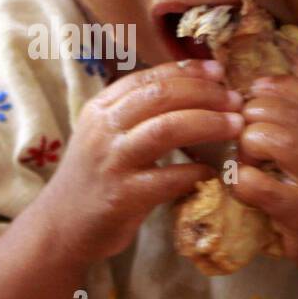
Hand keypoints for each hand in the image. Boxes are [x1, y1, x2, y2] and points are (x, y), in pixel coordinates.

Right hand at [41, 59, 242, 265]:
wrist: (62, 227)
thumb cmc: (96, 178)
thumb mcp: (107, 135)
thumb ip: (139, 113)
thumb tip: (194, 87)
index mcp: (101, 108)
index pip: (149, 77)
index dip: (188, 71)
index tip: (219, 73)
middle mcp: (103, 129)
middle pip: (160, 96)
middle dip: (205, 94)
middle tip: (235, 101)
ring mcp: (111, 162)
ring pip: (166, 129)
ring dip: (207, 124)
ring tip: (235, 126)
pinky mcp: (122, 196)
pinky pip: (168, 178)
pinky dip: (195, 172)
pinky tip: (212, 172)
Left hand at [230, 54, 297, 275]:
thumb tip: (289, 63)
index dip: (273, 89)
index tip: (252, 95)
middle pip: (290, 113)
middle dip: (255, 114)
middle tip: (241, 126)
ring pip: (277, 140)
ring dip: (248, 143)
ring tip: (245, 154)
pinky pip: (260, 184)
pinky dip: (240, 178)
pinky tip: (241, 182)